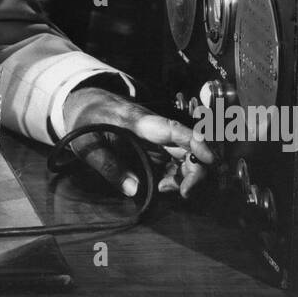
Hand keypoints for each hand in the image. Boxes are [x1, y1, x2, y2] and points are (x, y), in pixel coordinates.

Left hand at [62, 87, 214, 198]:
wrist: (86, 102)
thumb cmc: (86, 119)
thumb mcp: (86, 143)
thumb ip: (108, 165)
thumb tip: (134, 189)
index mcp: (137, 122)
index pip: (172, 129)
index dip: (195, 142)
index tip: (211, 159)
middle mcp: (154, 130)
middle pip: (187, 147)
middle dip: (195, 171)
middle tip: (184, 193)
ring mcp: (156, 139)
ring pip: (185, 158)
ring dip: (185, 178)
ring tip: (165, 190)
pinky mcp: (155, 148)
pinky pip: (174, 164)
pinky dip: (175, 179)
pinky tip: (163, 187)